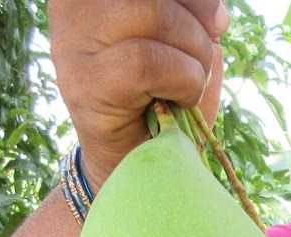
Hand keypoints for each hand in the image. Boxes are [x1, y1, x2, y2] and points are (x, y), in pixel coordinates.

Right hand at [48, 0, 228, 190]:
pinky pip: (149, 63)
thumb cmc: (165, 101)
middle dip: (198, 29)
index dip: (193, 1)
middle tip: (200, 63)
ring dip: (194, 60)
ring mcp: (74, 44)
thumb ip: (195, 16)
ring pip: (156, 17)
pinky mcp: (85, 84)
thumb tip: (216, 16)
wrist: (139, 166)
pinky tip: (176, 102)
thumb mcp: (186, 44)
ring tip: (186, 87)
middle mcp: (77, 8)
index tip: (213, 22)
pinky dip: (183, 84)